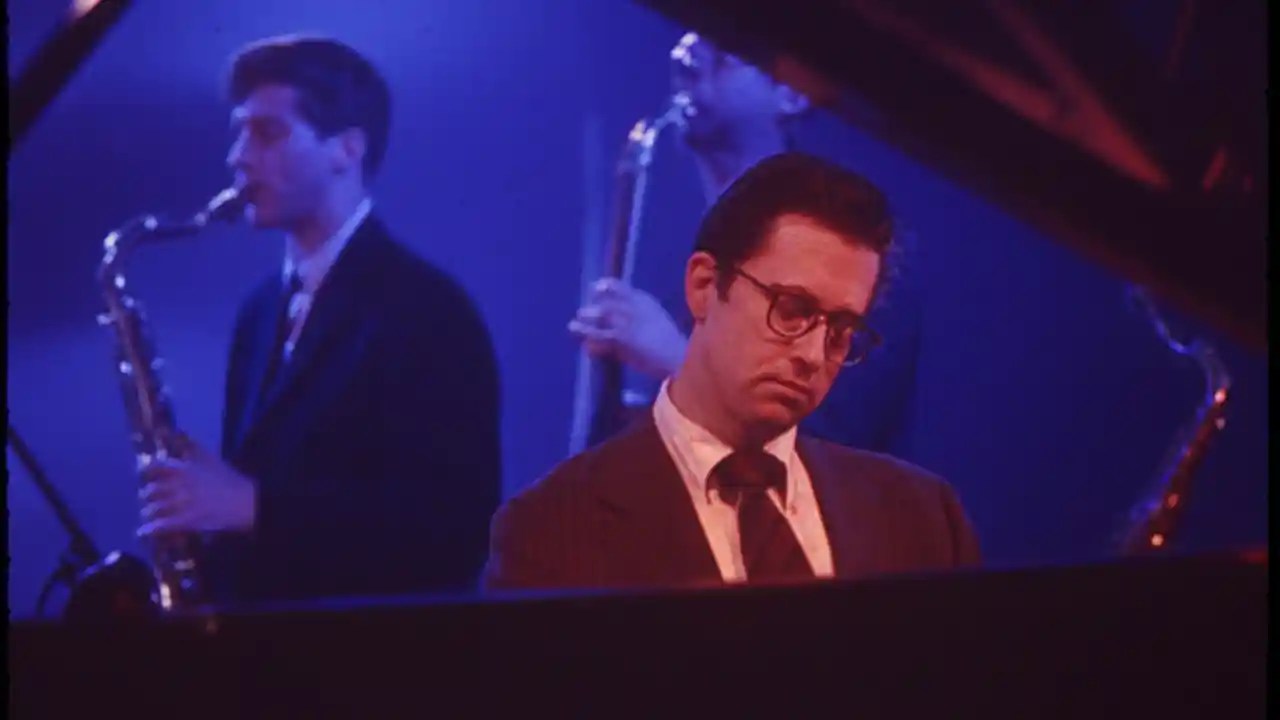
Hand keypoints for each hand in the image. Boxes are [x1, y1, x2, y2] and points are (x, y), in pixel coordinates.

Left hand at [137, 434, 255, 536]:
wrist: (247, 502)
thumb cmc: (232, 480)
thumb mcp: (212, 458)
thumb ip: (193, 447)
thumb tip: (179, 432)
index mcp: (184, 469)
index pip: (155, 468)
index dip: (146, 472)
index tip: (144, 475)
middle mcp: (179, 485)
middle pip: (151, 490)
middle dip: (148, 495)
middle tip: (149, 499)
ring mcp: (181, 504)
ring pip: (153, 508)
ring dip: (149, 512)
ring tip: (149, 516)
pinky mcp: (185, 522)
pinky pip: (161, 526)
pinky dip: (150, 529)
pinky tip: (144, 532)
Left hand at [569, 278, 687, 378]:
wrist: (680, 358)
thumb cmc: (673, 344)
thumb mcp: (659, 323)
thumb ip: (644, 318)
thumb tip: (629, 322)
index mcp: (646, 302)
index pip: (622, 288)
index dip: (608, 287)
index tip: (597, 287)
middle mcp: (635, 307)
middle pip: (608, 302)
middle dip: (594, 307)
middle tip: (581, 312)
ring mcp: (628, 321)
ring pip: (601, 317)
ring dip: (586, 322)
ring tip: (573, 326)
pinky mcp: (622, 337)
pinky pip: (601, 337)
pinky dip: (592, 342)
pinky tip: (585, 346)